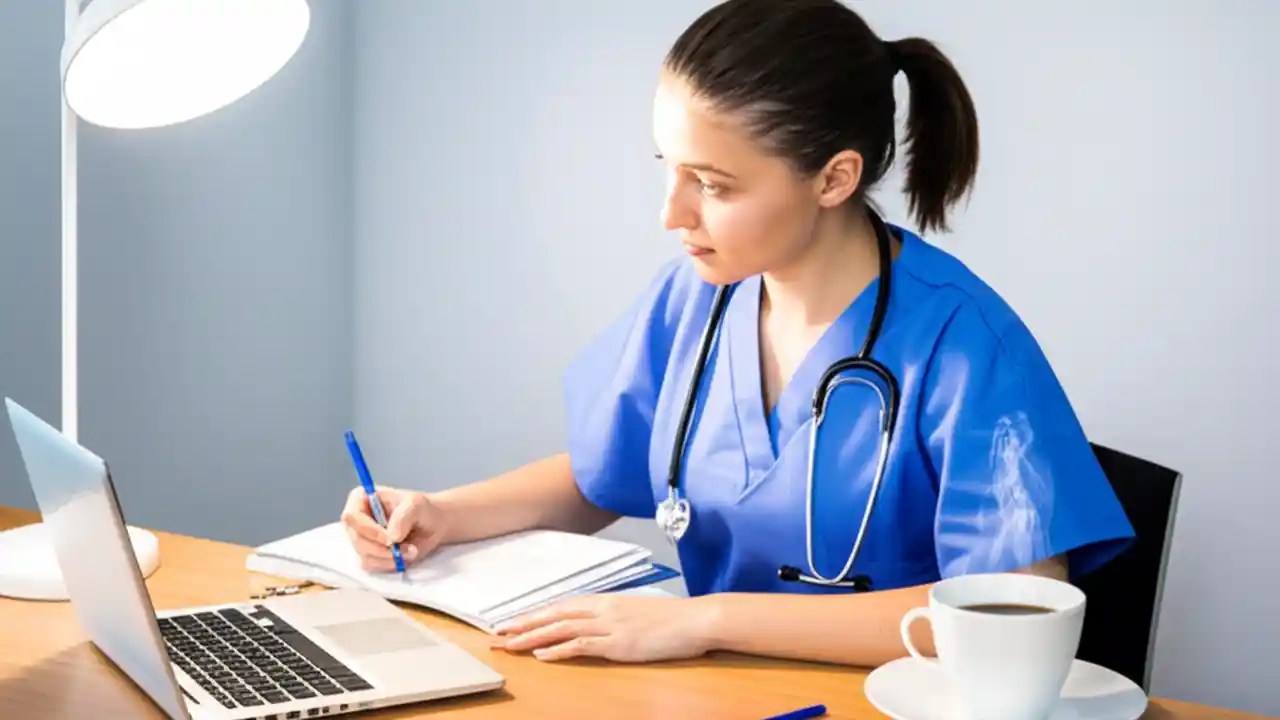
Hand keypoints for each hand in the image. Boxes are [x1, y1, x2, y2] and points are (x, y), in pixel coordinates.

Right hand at [340, 487, 451, 571]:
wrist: (433, 524)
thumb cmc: (422, 508)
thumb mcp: (417, 504)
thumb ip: (403, 517)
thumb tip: (391, 537)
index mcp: (360, 499)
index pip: (352, 518)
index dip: (370, 531)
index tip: (391, 540)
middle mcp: (356, 520)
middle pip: (357, 539)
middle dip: (383, 548)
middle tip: (408, 549)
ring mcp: (361, 539)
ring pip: (364, 555)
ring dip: (389, 558)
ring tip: (411, 550)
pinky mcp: (369, 555)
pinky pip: (372, 566)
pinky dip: (389, 564)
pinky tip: (403, 557)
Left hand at [490, 594, 715, 662]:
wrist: (696, 619)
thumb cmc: (671, 619)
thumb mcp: (635, 613)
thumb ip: (612, 617)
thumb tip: (594, 625)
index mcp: (605, 601)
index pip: (561, 606)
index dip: (534, 614)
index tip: (512, 622)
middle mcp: (603, 609)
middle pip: (554, 615)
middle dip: (523, 625)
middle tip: (497, 634)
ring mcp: (610, 625)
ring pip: (561, 628)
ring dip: (532, 638)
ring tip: (509, 646)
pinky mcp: (619, 642)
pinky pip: (582, 644)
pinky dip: (559, 649)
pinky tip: (542, 655)